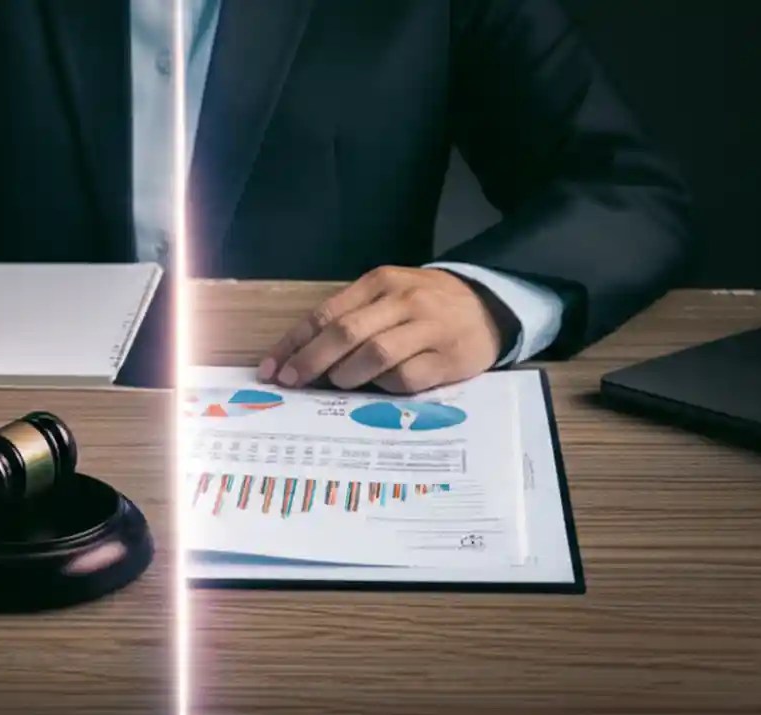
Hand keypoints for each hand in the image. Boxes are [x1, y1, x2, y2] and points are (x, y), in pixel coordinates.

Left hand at [258, 266, 504, 394]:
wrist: (489, 306)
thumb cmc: (425, 305)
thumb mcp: (387, 296)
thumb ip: (351, 317)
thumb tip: (302, 356)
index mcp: (380, 282)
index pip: (326, 313)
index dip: (294, 342)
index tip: (271, 367)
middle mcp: (403, 301)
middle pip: (346, 332)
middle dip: (310, 361)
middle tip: (291, 382)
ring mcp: (428, 328)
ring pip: (375, 354)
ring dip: (346, 374)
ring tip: (337, 384)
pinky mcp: (448, 358)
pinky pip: (407, 377)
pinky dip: (385, 386)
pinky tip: (380, 387)